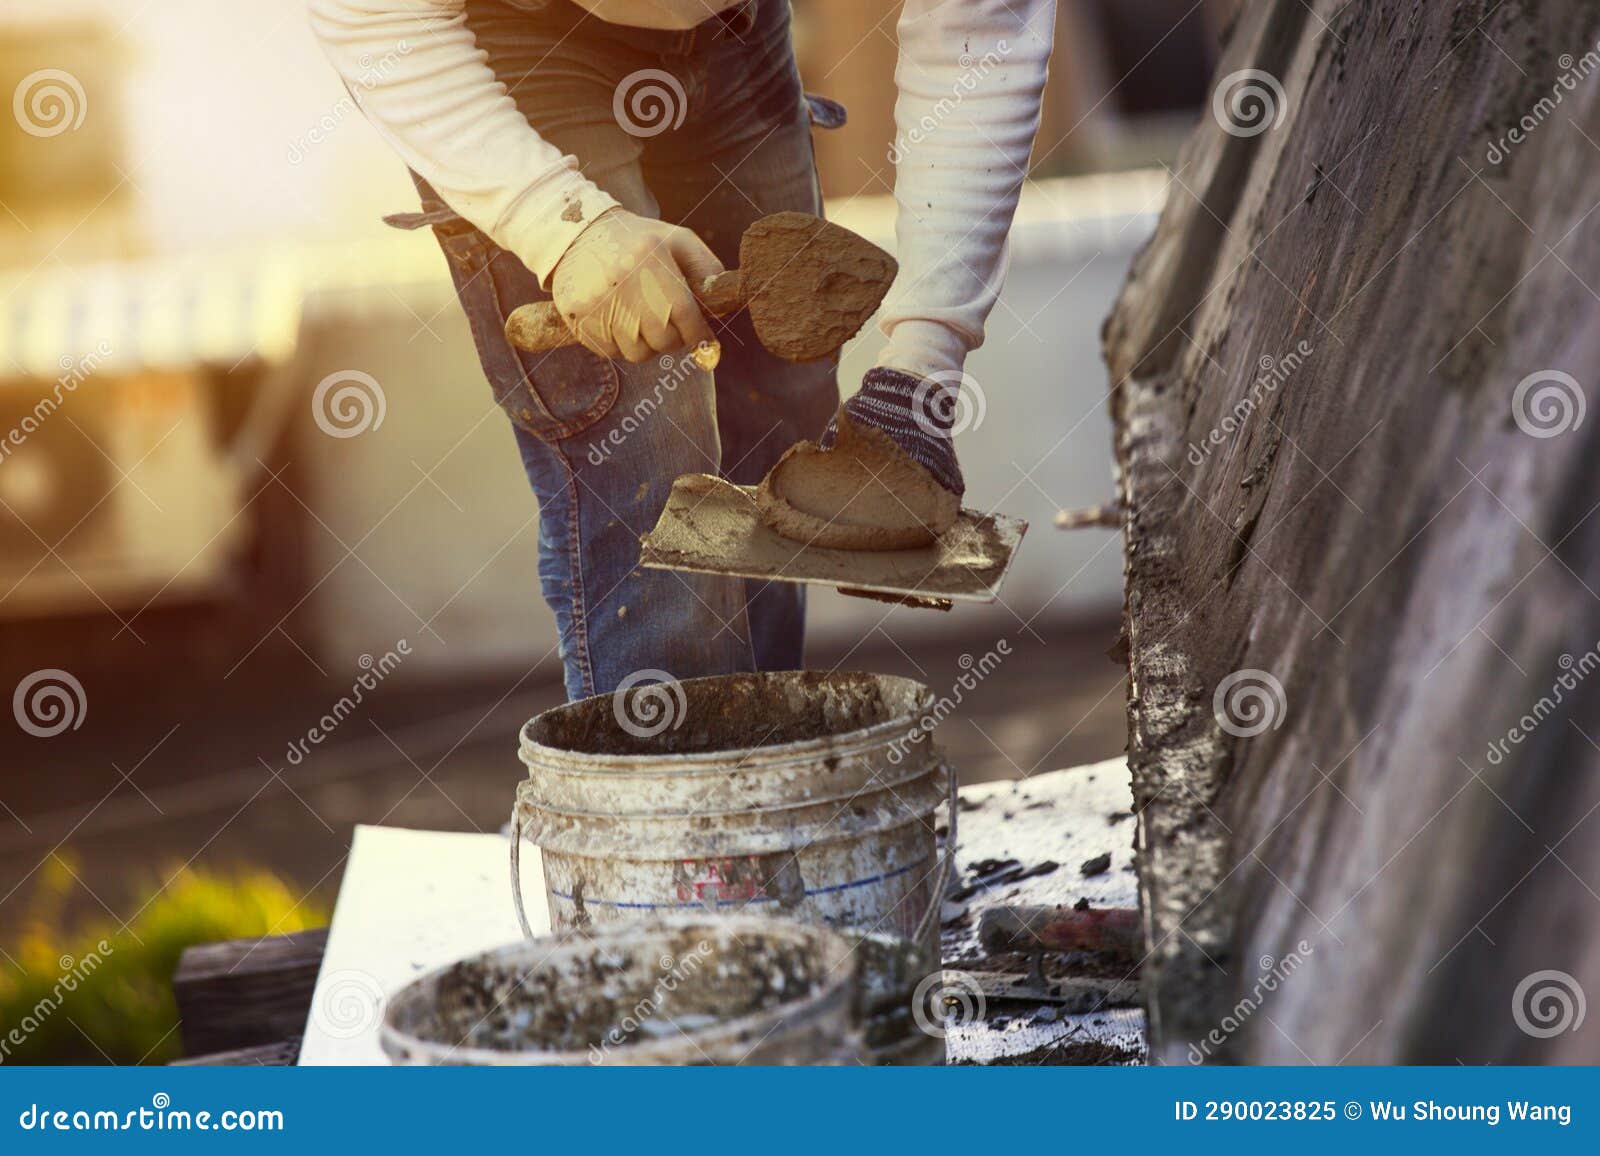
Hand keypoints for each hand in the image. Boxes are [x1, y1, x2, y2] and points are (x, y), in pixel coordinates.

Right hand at [549, 208, 721, 361]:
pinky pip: (611, 352)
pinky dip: (620, 344)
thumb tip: (722, 307)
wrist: (577, 234)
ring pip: (638, 353)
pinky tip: (617, 320)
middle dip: (672, 337)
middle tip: (667, 322)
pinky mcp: (578, 318)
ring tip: (640, 319)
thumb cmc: (638, 242)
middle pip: (663, 340)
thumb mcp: (677, 240)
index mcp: (651, 257)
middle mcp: (623, 281)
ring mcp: (597, 302)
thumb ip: (707, 268)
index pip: (685, 314)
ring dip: (646, 343)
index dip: (699, 334)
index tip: (703, 339)